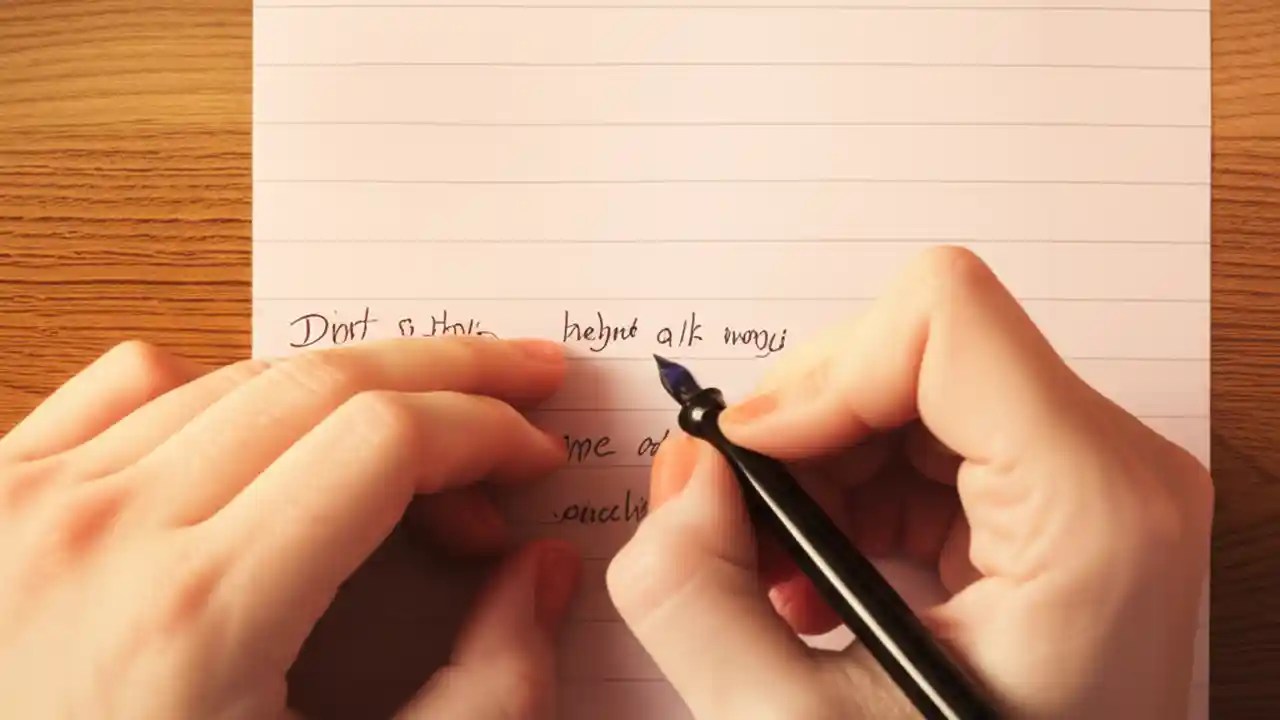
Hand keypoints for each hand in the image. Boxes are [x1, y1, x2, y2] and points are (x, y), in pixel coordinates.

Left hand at [0, 337, 580, 719]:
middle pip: (324, 382)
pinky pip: (130, 386)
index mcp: (199, 618)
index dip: (487, 430)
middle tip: (518, 388)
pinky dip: (221, 391)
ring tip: (403, 458)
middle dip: (448, 374)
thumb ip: (484, 697)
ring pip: (238, 374)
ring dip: (349, 396)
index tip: (533, 452)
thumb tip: (539, 573)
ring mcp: (29, 504)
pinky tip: (267, 449)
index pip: (385, 441)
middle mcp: (103, 535)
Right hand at [607, 247, 1211, 718]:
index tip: (748, 457)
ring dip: (816, 465)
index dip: (818, 376)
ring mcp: (1092, 482)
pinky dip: (849, 491)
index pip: (942, 317)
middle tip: (742, 526)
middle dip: (803, 428)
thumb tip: (681, 474)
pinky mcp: (1058, 502)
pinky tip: (820, 577)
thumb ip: (698, 597)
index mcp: (1092, 508)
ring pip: (910, 387)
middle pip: (919, 345)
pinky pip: (926, 438)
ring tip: (778, 571)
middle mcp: (1114, 471)